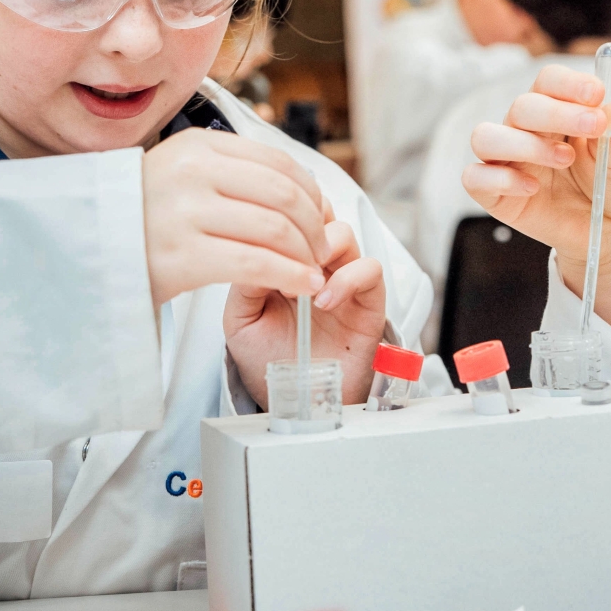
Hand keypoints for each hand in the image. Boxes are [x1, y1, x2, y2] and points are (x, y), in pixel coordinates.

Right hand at [140, 130, 328, 307]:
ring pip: (276, 229)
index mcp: (198, 145)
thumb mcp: (181, 173)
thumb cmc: (142, 217)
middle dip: (315, 226)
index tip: (321, 217)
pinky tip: (302, 285)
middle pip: (284, 194)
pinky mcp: (183, 257)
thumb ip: (233, 171)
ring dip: (306, 254)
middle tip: (322, 249)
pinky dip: (290, 275)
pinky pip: (257, 263)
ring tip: (313, 271)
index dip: (312, 193)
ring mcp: (186, 213)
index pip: (278, 162)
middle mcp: (193, 172)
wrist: (83, 251)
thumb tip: (302, 187)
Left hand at [224, 200, 386, 406]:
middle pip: (317, 211)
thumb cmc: (267, 359)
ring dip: (322, 251)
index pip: (287, 213)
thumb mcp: (240, 319)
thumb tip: (259, 247)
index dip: (277, 219)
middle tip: (284, 259)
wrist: (294, 399)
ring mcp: (343, 276)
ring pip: (344, 232)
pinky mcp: (369, 299)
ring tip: (303, 287)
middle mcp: (316, 261)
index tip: (259, 248)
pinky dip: (349, 278)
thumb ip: (245, 281)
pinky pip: (370, 268)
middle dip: (299, 228)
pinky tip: (324, 302)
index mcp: (285, 257)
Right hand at [463, 64, 610, 352]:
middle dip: (557, 113)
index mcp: (558, 110)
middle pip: (521, 106)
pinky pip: (475, 178)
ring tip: (563, 159)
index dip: (568, 83)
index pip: (548, 81)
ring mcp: (509, 161)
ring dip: (523, 144)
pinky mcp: (496, 194)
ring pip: (485, 136)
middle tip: (593, 126)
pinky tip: (533, 188)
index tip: (597, 93)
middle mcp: (527, 130)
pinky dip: (501, 179)